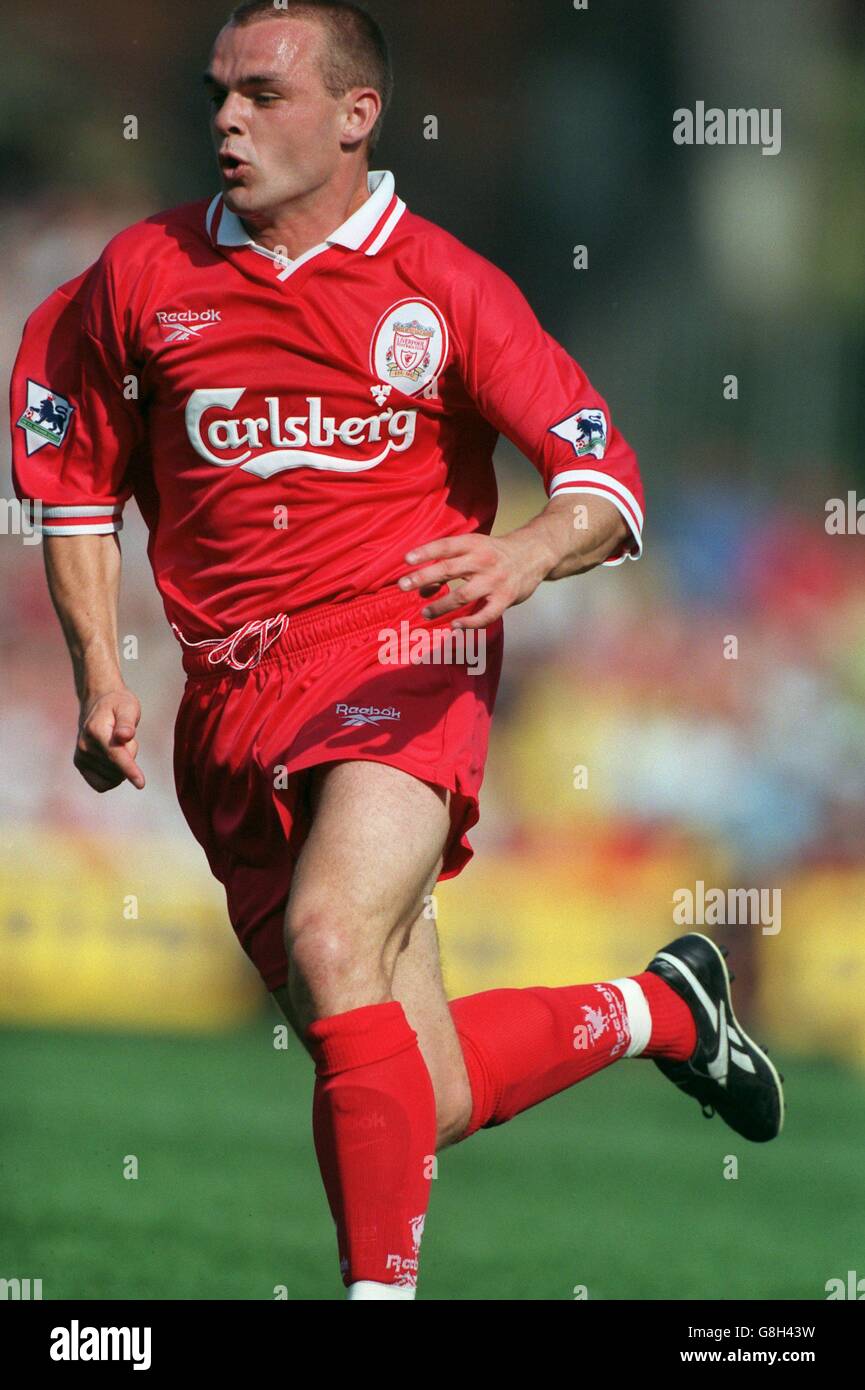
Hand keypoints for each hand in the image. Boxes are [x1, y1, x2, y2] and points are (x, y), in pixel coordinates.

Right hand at [75, 688, 144, 791]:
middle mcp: (85, 745)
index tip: (141, 784)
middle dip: (130, 757)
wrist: (97, 703)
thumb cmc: (117, 705)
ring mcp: (80, 756)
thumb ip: (127, 722)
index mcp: (96, 730)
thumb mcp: (128, 707)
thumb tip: (124, 736)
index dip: (129, 770)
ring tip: (118, 745)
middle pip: (118, 768)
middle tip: (126, 738)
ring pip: (113, 778)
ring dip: (122, 766)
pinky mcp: (79, 764)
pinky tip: (113, 761)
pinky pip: (101, 785)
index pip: (115, 755)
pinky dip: (112, 778)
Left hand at [399, 532, 548, 629]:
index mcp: (474, 544)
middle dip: (424, 578)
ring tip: (425, 613)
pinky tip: (455, 626)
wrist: (534, 554)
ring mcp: (495, 581)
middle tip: (402, 585)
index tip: (407, 560)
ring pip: (463, 595)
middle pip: (449, 569)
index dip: (426, 552)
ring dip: (441, 605)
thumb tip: (421, 588)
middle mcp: (483, 561)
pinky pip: (486, 615)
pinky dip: (470, 623)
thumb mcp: (473, 550)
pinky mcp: (505, 599)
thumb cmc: (494, 554)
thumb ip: (448, 566)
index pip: (446, 546)